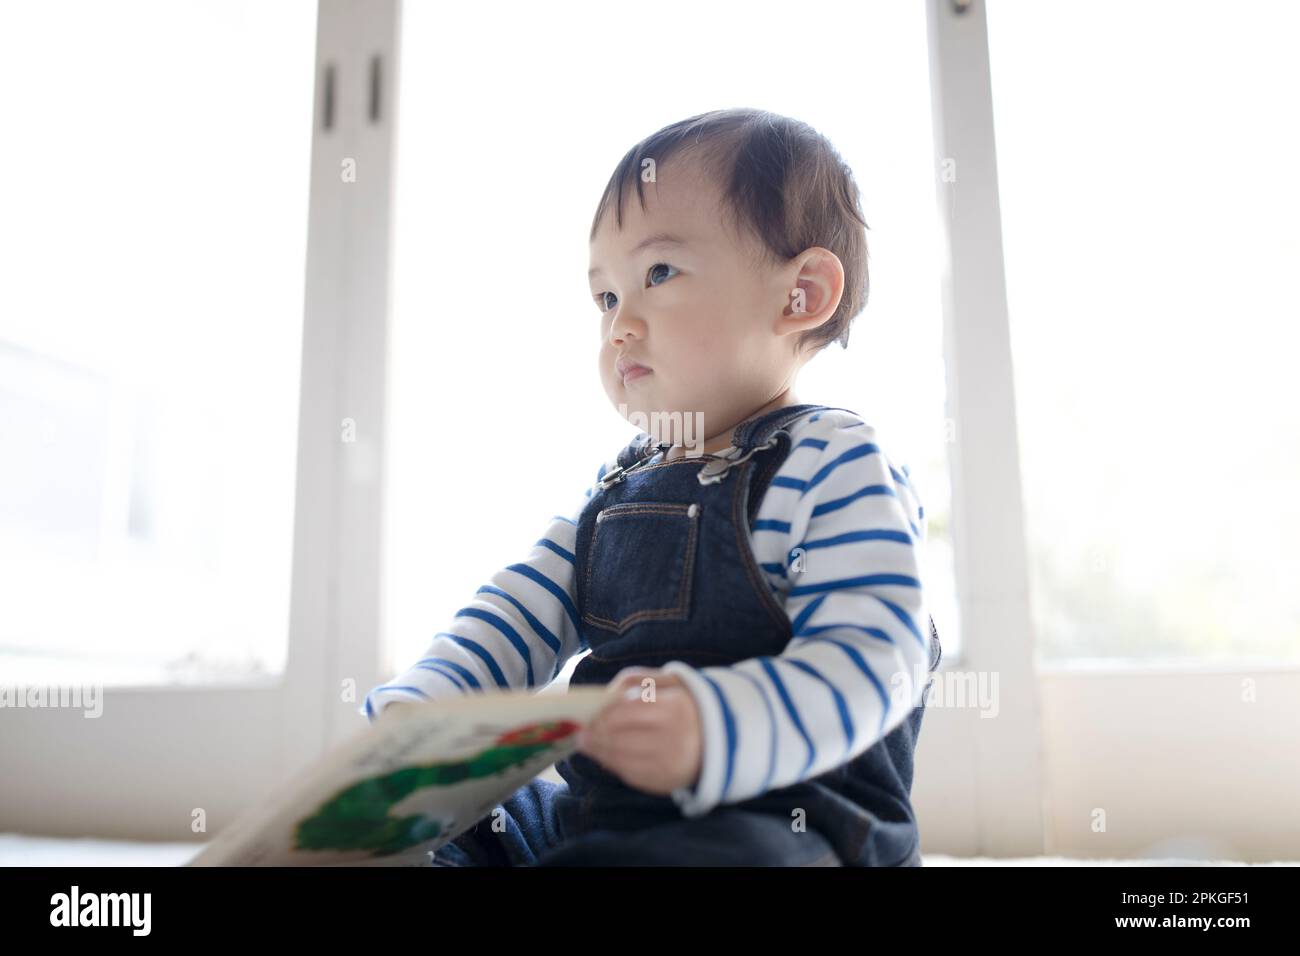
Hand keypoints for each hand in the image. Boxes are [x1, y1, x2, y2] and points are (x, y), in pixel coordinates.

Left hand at [575, 667, 703, 796]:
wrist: (719, 739)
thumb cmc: (683, 707)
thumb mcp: (668, 683)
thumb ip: (636, 681)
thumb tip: (602, 696)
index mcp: (675, 707)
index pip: (626, 711)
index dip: (602, 714)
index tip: (588, 714)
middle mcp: (674, 737)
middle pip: (619, 737)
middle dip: (595, 735)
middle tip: (581, 732)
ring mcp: (669, 763)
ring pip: (620, 758)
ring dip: (598, 751)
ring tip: (586, 743)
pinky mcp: (665, 782)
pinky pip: (629, 774)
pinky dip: (612, 764)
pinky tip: (605, 756)